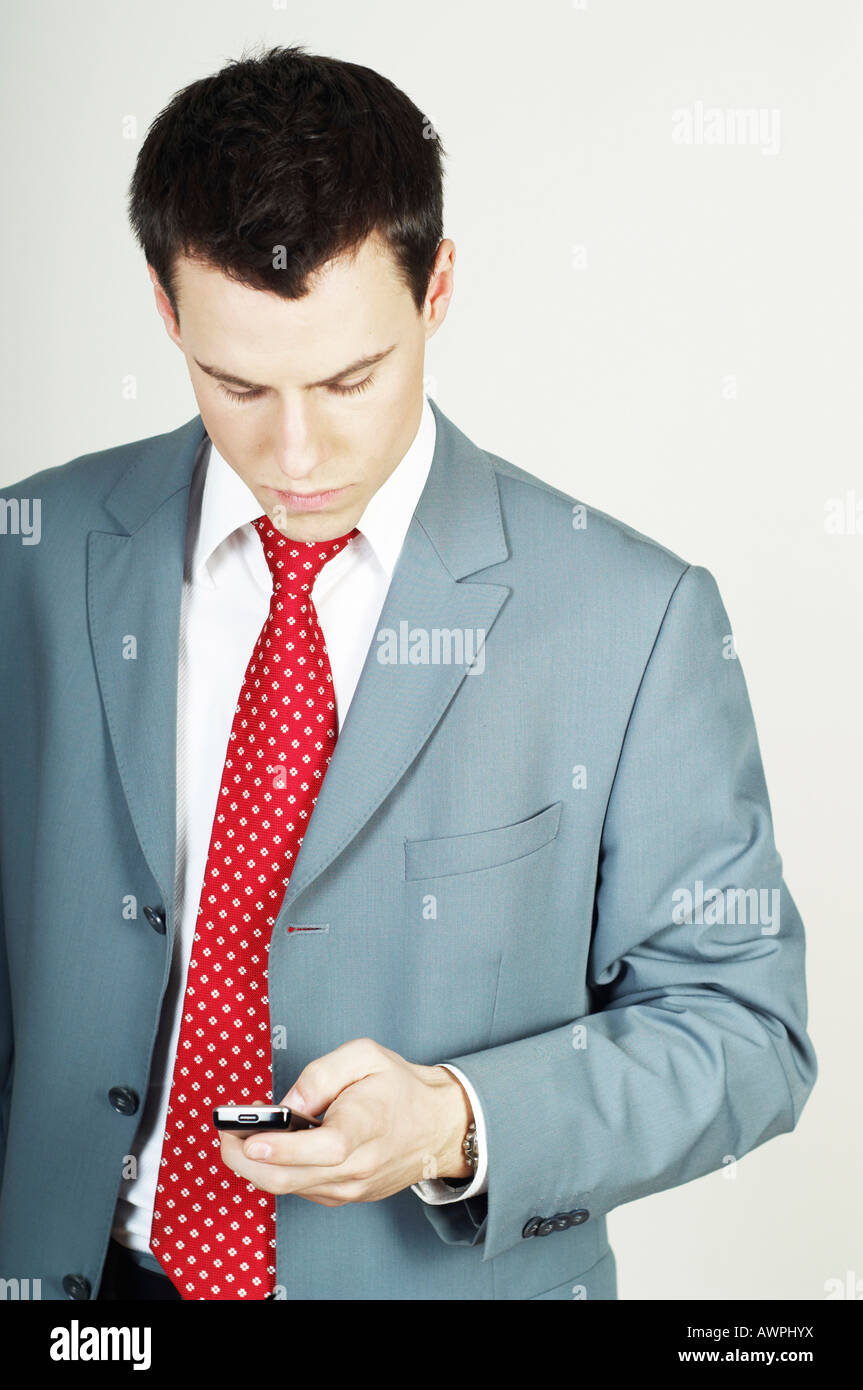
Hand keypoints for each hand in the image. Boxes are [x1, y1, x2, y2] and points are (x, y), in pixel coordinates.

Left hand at [217, 1037, 473, 1205]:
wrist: (436, 1126)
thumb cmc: (399, 1089)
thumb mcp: (365, 1056)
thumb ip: (321, 1073)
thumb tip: (287, 1105)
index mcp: (365, 1126)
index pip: (322, 1148)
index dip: (281, 1148)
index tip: (249, 1138)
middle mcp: (357, 1166)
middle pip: (290, 1178)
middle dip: (244, 1160)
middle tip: (225, 1134)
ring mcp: (349, 1188)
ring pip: (289, 1189)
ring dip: (255, 1167)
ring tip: (239, 1137)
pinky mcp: (343, 1196)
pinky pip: (300, 1190)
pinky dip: (276, 1172)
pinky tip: (267, 1150)